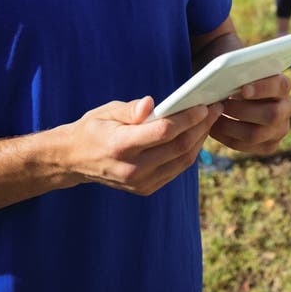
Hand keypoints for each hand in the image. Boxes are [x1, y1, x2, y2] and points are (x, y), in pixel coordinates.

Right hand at [63, 96, 223, 195]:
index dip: (187, 118)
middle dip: (202, 127)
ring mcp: (140, 182)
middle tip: (216, 108)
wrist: (75, 160)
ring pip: (182, 161)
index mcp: (120, 146)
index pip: (163, 132)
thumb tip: (150, 103)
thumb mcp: (107, 111)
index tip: (203, 104)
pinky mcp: (145, 188)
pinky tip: (196, 135)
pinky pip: (176, 170)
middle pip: (178, 147)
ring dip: (200, 140)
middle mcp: (132, 168)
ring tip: (210, 120)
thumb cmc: (94, 128)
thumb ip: (131, 110)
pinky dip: (189, 152)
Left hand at [209, 74, 290, 155]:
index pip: (280, 86)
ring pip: (256, 134)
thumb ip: (240, 73)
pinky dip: (226, 137)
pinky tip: (214, 128)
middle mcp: (286, 109)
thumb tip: (224, 78)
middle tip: (221, 104)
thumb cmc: (240, 79)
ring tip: (214, 116)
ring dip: (230, 126)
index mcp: (283, 86)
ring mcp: (279, 130)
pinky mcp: (269, 145)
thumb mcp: (243, 72)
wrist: (243, 96)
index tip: (243, 89)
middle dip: (242, 110)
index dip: (262, 88)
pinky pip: (246, 146)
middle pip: (271, 115)